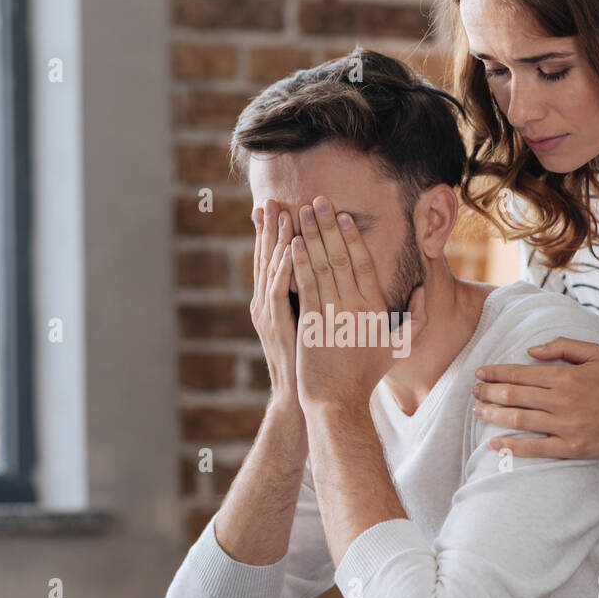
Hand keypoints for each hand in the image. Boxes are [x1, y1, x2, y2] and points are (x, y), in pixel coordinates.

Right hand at [249, 199, 302, 426]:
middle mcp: (267, 304)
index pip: (276, 260)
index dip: (276, 234)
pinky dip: (284, 268)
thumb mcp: (315, 327)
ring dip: (276, 240)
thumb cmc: (318, 363)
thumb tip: (331, 278)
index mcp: (275, 302)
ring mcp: (269, 314)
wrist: (311, 397)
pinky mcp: (279, 324)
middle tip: (271, 200)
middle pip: (267, 258)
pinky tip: (291, 248)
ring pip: (271, 269)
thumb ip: (318, 300)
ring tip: (281, 213)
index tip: (280, 208)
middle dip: (269, 228)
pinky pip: (279, 291)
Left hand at [291, 195, 426, 413]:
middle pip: (341, 257)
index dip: (352, 237)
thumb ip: (416, 318)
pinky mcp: (311, 324)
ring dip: (311, 236)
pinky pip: (305, 287)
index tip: (343, 216)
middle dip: (328, 226)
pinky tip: (291, 244)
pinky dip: (298, 264)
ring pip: (321, 266)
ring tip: (301, 212)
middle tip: (318, 200)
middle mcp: (355, 307)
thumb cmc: (366, 376)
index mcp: (375, 308)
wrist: (338, 401)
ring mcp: (333, 315)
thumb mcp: (397, 348)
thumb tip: (425, 290)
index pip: (364, 264)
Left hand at [470, 337, 598, 458]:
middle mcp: (561, 400)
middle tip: (473, 390)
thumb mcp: (595, 353)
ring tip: (476, 411)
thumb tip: (531, 349)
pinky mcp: (570, 447)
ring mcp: (565, 425)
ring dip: (493, 415)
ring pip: (519, 419)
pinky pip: (535, 447)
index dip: (496, 372)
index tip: (480, 372)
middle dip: (489, 392)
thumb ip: (563, 346)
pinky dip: (512, 446)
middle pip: (514, 395)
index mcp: (565, 377)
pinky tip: (494, 443)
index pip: (521, 373)